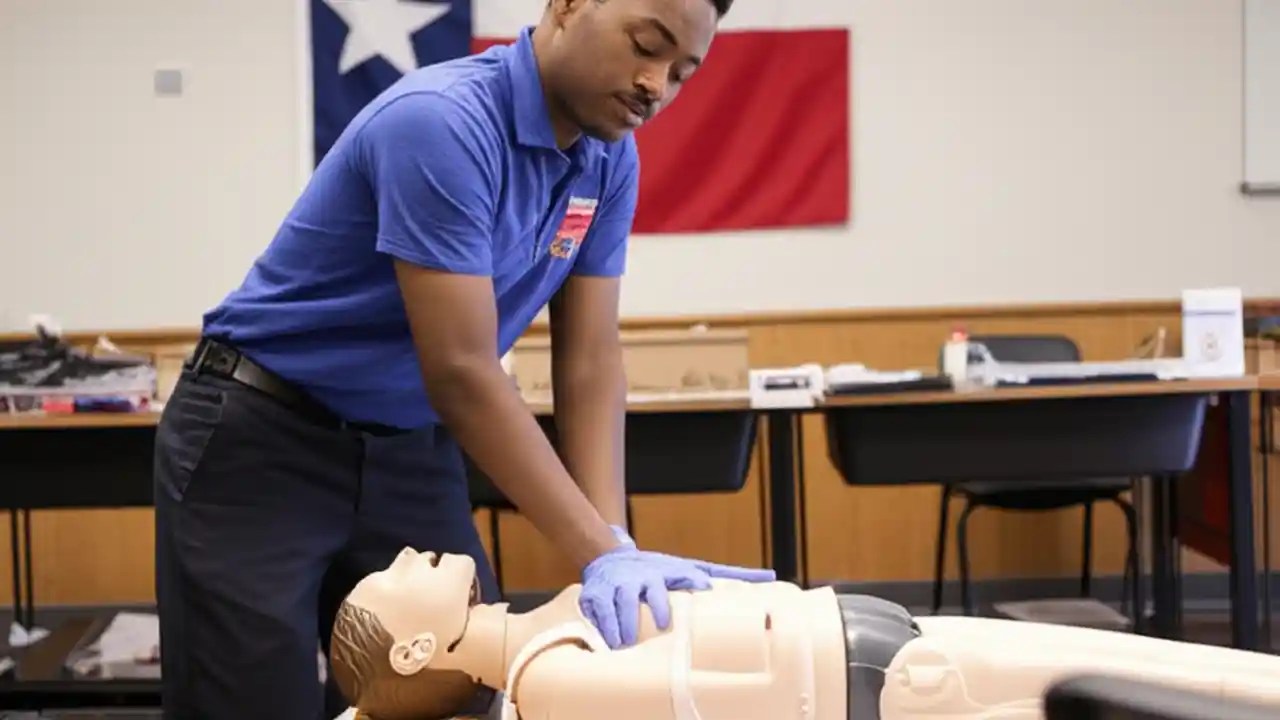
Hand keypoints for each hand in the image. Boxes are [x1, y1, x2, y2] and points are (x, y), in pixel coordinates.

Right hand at [579, 529, 775, 648]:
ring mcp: (619, 584)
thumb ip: (729, 573)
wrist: (611, 558)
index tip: (702, 588)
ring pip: (620, 601)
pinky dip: (601, 625)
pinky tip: (608, 641)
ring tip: (627, 643)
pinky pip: (597, 610)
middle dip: (655, 603)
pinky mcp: (596, 594)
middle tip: (663, 624)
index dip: (692, 579)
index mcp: (668, 570)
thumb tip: (771, 576)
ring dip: (623, 622)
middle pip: (650, 587)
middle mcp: (644, 576)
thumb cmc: (659, 569)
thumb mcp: (692, 567)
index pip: (683, 573)